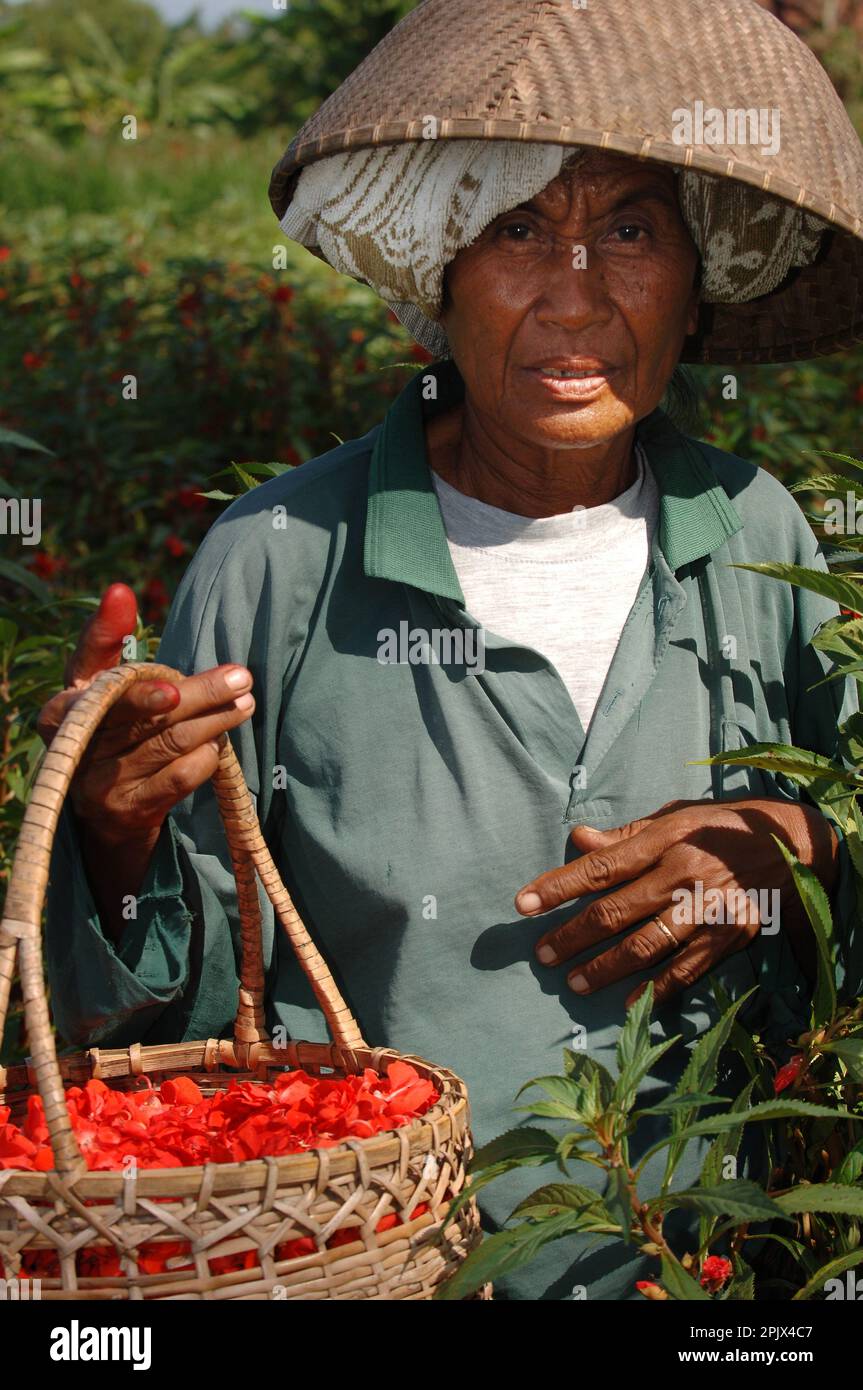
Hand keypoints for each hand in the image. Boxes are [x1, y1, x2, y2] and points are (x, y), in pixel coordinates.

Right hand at [37, 582, 255, 852]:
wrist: (104, 803)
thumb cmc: (107, 722)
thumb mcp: (99, 681)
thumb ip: (108, 636)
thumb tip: (119, 591)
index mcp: (61, 709)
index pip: (97, 695)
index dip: (137, 695)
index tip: (171, 690)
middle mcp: (78, 748)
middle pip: (148, 719)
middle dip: (199, 696)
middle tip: (240, 678)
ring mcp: (101, 784)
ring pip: (170, 744)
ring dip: (215, 721)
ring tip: (245, 702)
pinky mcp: (129, 810)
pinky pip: (179, 778)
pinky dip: (204, 757)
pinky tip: (217, 742)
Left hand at [514, 799, 837, 1007]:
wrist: (793, 842)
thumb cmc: (722, 826)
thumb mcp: (675, 816)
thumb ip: (626, 834)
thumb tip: (578, 838)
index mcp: (665, 839)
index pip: (601, 866)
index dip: (559, 885)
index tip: (523, 903)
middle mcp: (684, 873)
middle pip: (617, 909)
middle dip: (573, 935)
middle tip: (542, 954)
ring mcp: (709, 907)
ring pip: (648, 943)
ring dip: (607, 966)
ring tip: (575, 982)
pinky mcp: (733, 935)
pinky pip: (688, 969)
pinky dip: (657, 989)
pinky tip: (628, 1002)